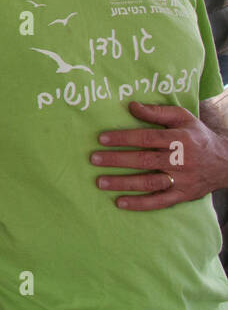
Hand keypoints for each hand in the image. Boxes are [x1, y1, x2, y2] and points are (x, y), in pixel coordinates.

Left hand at [91, 100, 227, 209]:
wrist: (226, 162)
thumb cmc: (197, 136)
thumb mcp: (182, 118)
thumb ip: (157, 112)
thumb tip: (131, 106)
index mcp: (180, 139)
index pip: (147, 139)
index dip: (123, 138)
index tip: (101, 139)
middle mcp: (182, 161)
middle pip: (145, 161)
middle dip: (117, 160)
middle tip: (94, 159)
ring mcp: (182, 180)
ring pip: (150, 183)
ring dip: (124, 183)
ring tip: (100, 182)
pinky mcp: (183, 195)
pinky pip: (160, 202)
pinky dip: (140, 204)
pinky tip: (120, 202)